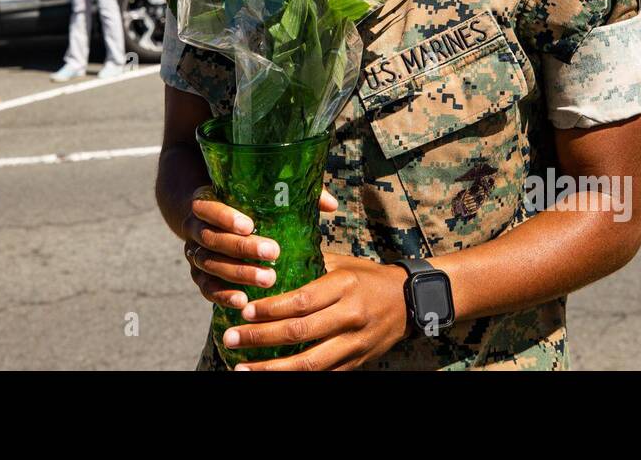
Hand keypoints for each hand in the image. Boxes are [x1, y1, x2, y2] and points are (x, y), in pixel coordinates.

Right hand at [182, 185, 338, 309]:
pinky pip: (205, 288)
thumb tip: (331, 205)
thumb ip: (291, 195)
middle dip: (242, 248)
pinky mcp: (199, 276)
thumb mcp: (257, 193)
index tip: (250, 224)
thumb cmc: (242, 204)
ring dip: (238, 273)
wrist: (208, 219)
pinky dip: (222, 295)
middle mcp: (195, 228)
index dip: (225, 216)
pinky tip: (243, 301)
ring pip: (210, 264)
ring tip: (268, 280)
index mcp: (205, 202)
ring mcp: (195, 253)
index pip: (207, 207)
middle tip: (273, 253)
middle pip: (212, 239)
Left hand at [224, 254, 410, 370]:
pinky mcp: (357, 362)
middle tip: (230, 338)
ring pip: (310, 363)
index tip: (243, 311)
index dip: (270, 309)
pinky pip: (324, 375)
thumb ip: (308, 264)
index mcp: (344, 285)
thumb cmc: (368, 277)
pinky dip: (296, 379)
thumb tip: (268, 260)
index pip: (301, 300)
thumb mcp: (342, 263)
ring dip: (272, 369)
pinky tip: (271, 377)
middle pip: (299, 333)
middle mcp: (350, 316)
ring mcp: (354, 343)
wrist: (409, 301)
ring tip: (242, 369)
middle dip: (260, 338)